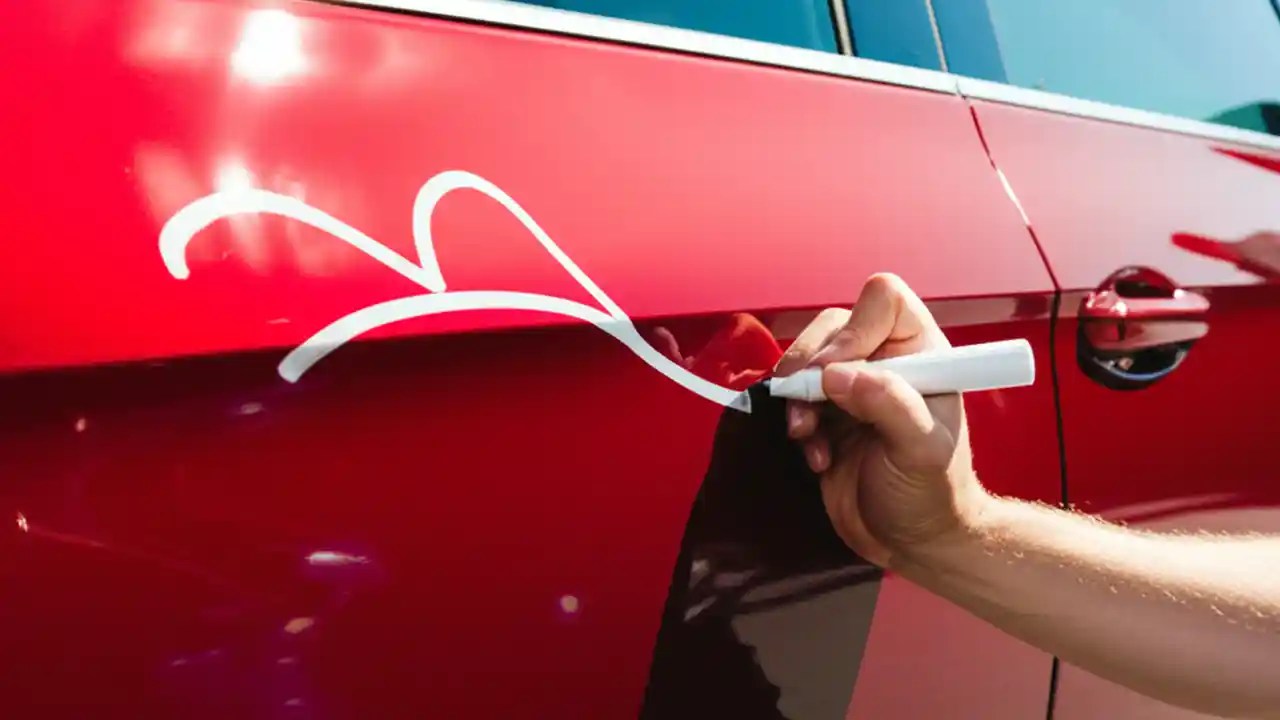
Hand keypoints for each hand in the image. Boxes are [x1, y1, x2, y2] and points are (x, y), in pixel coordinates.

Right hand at [775, 274, 987, 567]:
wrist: (911, 542)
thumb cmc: (933, 495)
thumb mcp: (922, 451)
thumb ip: (888, 405)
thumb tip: (837, 374)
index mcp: (922, 354)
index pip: (883, 300)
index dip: (855, 327)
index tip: (839, 370)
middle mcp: (885, 360)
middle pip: (832, 325)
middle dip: (810, 363)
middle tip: (807, 402)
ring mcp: (851, 388)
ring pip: (806, 359)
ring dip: (796, 396)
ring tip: (807, 435)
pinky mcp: (824, 415)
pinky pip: (792, 398)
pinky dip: (793, 424)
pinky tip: (816, 456)